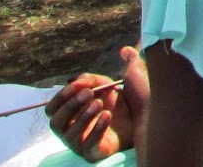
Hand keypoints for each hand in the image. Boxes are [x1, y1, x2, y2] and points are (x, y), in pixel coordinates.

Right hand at [46, 46, 148, 160]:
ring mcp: (82, 141)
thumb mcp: (126, 79)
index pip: (53, 106)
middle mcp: (74, 126)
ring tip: (100, 104)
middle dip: (69, 106)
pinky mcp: (94, 153)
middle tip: (88, 94)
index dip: (63, 94)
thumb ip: (127, 61)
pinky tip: (108, 117)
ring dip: (82, 117)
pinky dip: (96, 130)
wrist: (150, 120)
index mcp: (74, 109)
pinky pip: (87, 145)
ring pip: (68, 135)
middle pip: (55, 121)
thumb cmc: (134, 99)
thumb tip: (125, 50)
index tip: (81, 84)